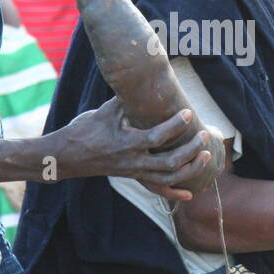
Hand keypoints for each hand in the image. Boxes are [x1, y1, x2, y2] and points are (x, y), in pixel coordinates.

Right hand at [53, 96, 212, 200]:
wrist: (68, 156)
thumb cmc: (85, 130)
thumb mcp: (105, 111)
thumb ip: (126, 99)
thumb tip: (144, 79)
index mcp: (126, 144)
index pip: (157, 138)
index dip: (175, 126)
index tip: (188, 113)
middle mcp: (133, 162)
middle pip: (170, 163)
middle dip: (191, 150)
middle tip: (204, 135)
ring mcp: (134, 172)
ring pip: (168, 178)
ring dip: (190, 169)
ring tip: (206, 154)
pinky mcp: (133, 177)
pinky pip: (157, 190)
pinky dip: (175, 192)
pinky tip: (190, 193)